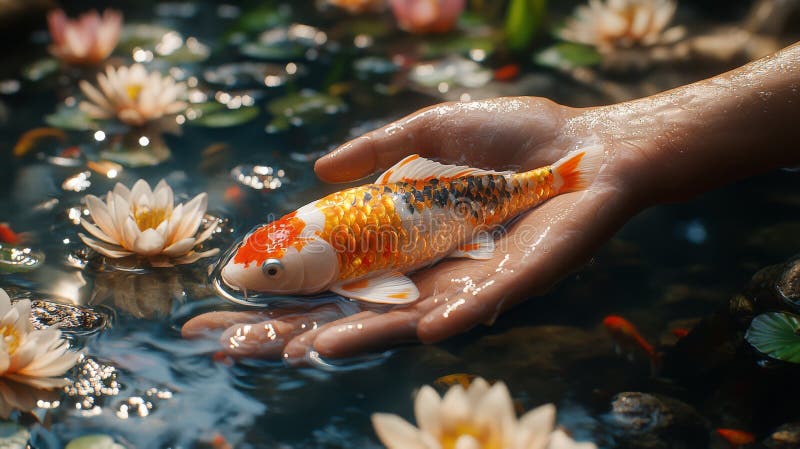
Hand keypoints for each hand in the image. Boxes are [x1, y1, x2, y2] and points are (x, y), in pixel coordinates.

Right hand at [182, 96, 652, 361]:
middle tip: (222, 346)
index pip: (328, 275)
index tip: (221, 301)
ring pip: (402, 320)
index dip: (278, 290)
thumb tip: (315, 169)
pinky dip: (453, 318)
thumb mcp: (431, 131)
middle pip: (348, 309)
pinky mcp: (520, 281)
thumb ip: (377, 151)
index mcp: (405, 243)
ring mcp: (470, 283)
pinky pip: (481, 306)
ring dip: (353, 336)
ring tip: (298, 353)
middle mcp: (427, 273)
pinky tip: (417, 332)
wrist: (592, 146)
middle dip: (287, 329)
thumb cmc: (516, 138)